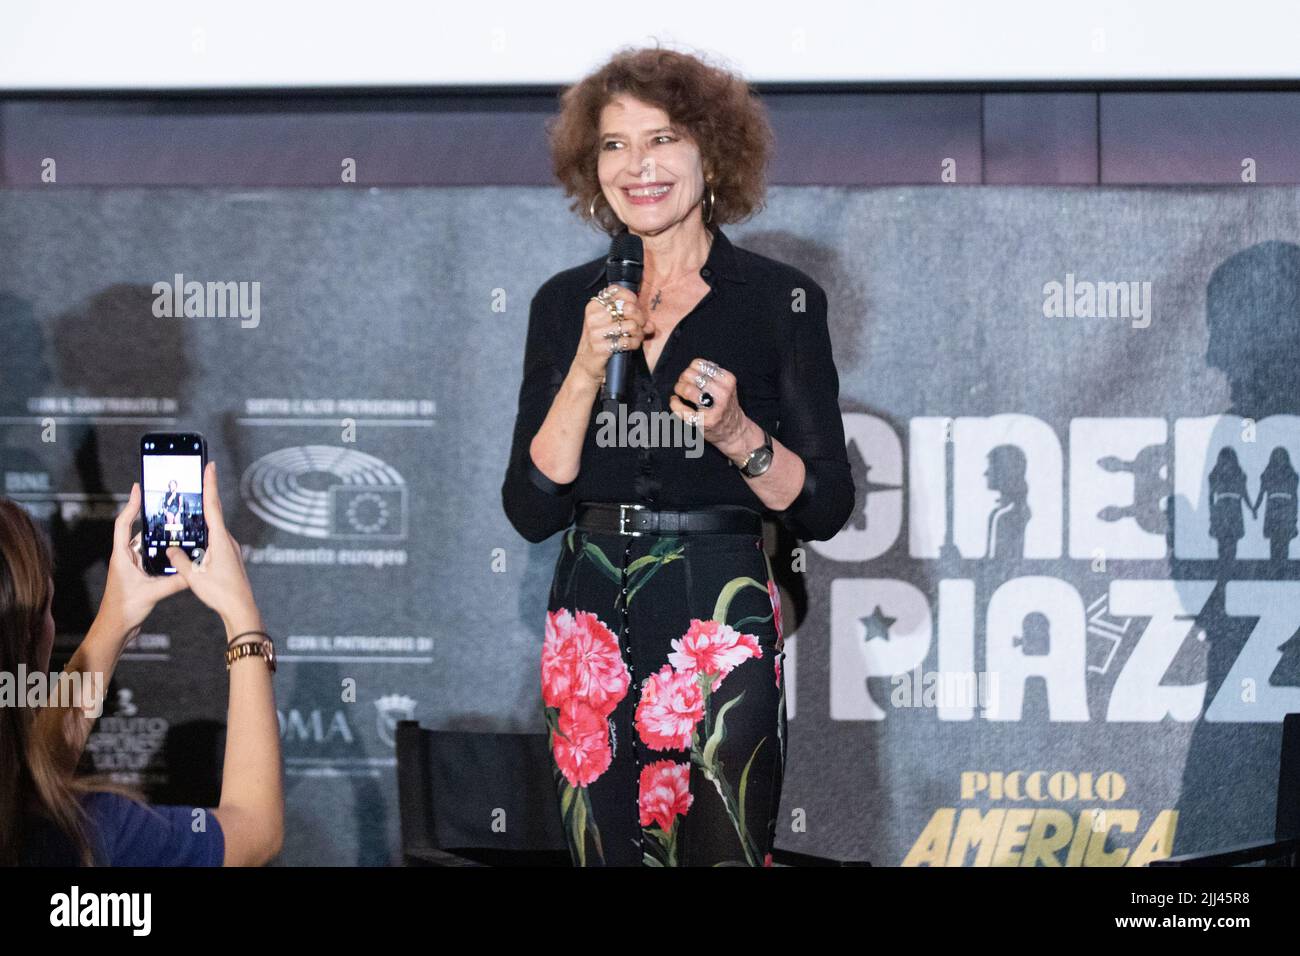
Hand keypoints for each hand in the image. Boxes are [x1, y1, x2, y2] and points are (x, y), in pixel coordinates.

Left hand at [100, 481, 189, 634]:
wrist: (115, 628)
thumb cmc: (124, 610)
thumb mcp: (152, 593)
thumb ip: (175, 582)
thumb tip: (194, 573)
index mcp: (122, 556)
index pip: (124, 524)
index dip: (131, 505)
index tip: (138, 489)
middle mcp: (125, 557)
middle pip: (137, 530)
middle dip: (150, 516)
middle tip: (166, 503)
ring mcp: (132, 565)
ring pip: (146, 544)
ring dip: (158, 535)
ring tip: (175, 524)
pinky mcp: (139, 574)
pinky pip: (151, 557)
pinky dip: (162, 551)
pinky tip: (175, 551)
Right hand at [165, 461, 259, 631]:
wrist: (241, 609)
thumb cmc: (221, 594)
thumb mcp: (194, 577)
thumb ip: (180, 561)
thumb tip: (170, 549)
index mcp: (220, 540)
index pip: (212, 506)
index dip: (210, 484)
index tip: (209, 466)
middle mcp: (228, 540)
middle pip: (213, 512)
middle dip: (205, 494)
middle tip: (198, 475)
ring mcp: (230, 548)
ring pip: (214, 527)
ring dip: (205, 514)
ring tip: (192, 501)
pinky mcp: (230, 556)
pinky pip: (215, 538)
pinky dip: (206, 531)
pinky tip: (197, 534)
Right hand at [570, 285, 655, 385]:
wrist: (586, 364)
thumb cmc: (601, 341)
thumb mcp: (609, 324)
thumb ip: (630, 318)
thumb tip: (650, 324)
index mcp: (594, 306)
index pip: (617, 291)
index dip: (632, 299)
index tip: (635, 308)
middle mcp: (594, 317)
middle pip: (628, 308)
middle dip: (640, 318)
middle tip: (640, 326)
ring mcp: (596, 332)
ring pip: (631, 325)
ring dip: (639, 333)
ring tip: (636, 337)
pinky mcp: (601, 347)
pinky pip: (628, 341)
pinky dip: (634, 344)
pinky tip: (631, 345)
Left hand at [668, 357, 756, 461]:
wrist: (735, 431)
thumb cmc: (726, 406)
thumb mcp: (726, 386)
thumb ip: (712, 375)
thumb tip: (690, 368)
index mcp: (728, 380)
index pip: (699, 364)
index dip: (690, 369)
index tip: (690, 376)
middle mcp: (723, 393)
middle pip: (691, 375)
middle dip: (682, 379)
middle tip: (683, 385)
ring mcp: (714, 408)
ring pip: (687, 389)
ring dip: (678, 389)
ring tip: (679, 393)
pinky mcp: (705, 421)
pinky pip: (682, 409)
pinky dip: (674, 404)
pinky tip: (675, 402)